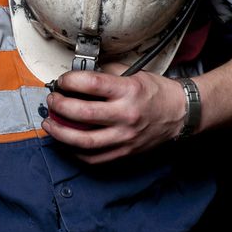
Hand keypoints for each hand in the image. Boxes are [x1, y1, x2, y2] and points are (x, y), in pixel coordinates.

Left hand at [42, 66, 185, 163]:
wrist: (181, 114)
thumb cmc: (157, 93)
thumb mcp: (134, 74)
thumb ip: (106, 74)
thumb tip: (79, 75)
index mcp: (128, 91)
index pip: (91, 84)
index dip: (70, 81)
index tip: (62, 81)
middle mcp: (126, 115)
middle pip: (82, 113)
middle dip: (59, 106)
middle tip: (52, 101)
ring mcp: (125, 137)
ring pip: (84, 141)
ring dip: (60, 133)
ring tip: (50, 123)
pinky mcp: (124, 152)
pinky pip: (94, 158)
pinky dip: (75, 151)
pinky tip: (67, 141)